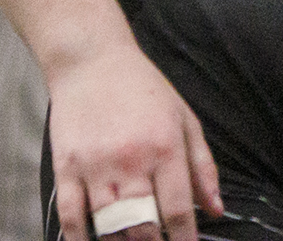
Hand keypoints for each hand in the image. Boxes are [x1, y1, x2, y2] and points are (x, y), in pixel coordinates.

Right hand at [46, 40, 220, 240]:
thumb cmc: (142, 88)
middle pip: (144, 226)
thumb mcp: (184, 118)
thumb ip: (203, 166)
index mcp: (165, 147)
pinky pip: (72, 216)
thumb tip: (216, 209)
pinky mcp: (67, 167)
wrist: (92, 59)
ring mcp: (96, 165)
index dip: (185, 240)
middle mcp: (131, 160)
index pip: (177, 211)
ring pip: (110, 227)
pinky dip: (79, 239)